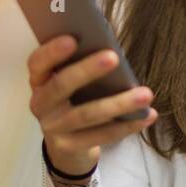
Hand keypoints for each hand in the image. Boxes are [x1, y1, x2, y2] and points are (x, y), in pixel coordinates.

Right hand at [27, 35, 157, 176]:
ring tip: (146, 94)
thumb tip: (110, 45)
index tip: (73, 39)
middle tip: (114, 57)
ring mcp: (53, 128)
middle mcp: (40, 104)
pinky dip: (127, 125)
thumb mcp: (72, 82)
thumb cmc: (75, 100)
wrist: (66, 147)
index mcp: (39, 80)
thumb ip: (82, 63)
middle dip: (87, 71)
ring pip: (86, 115)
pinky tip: (148, 116)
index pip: (37, 63)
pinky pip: (101, 135)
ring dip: (119, 103)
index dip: (52, 51)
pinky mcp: (69, 147)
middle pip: (60, 86)